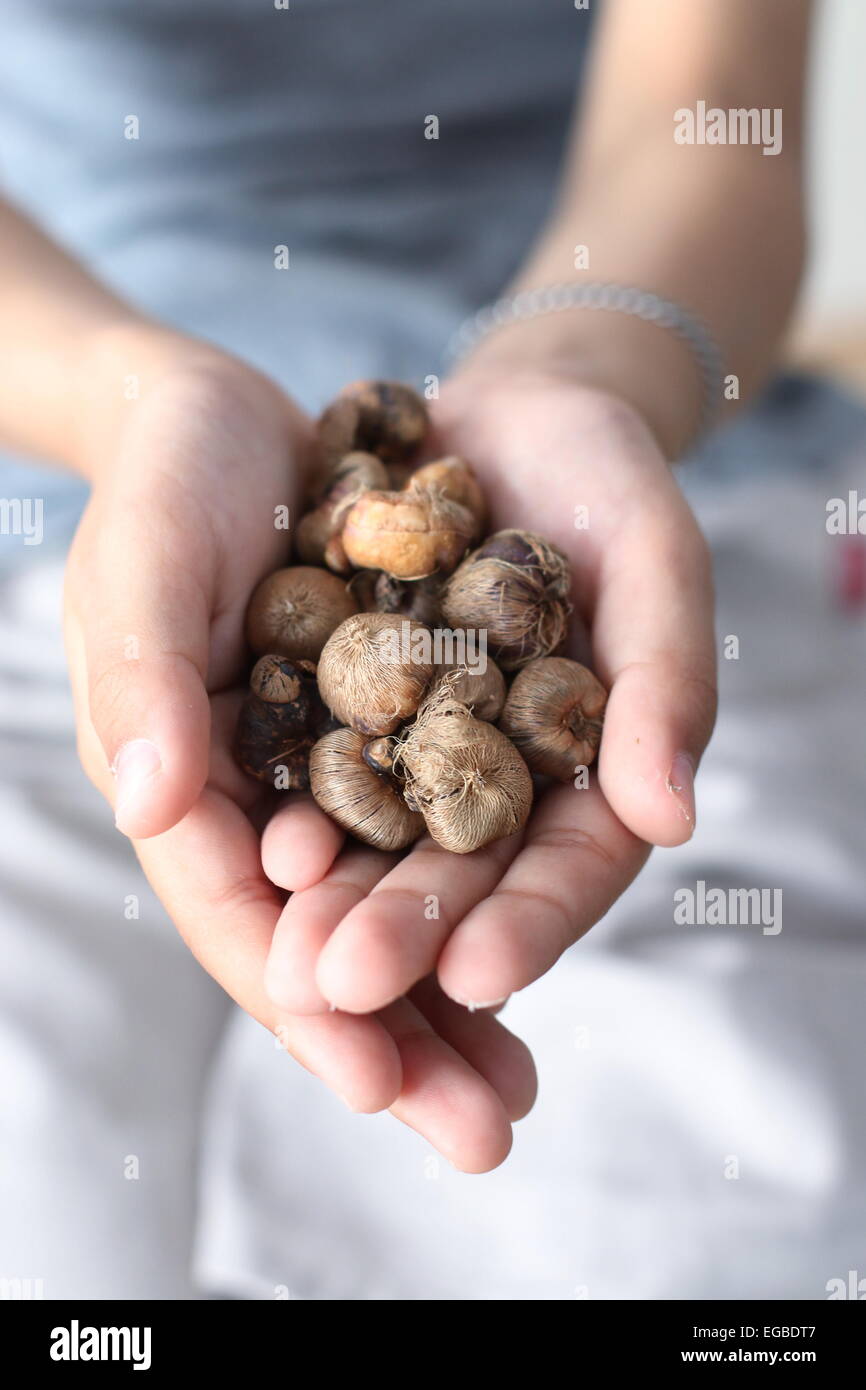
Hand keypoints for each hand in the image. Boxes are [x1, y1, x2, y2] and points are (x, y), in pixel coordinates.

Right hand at [65, 329, 533, 1172]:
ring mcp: (313, 778)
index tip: (378, 1084)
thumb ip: (144, 678)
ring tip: (513, 1086)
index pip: (237, 917)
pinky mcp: (375, 739)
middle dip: (395, 1040)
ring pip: (381, 908)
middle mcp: (249, 802)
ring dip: (444, 1000)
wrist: (224, 418)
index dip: (303, 1002)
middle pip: (320, 942)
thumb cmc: (168, 482)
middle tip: (480, 1130)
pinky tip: (519, 955)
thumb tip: (151, 803)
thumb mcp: (148, 564)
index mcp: (179, 784)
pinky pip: (426, 837)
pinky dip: (469, 899)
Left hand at [262, 366, 716, 1051]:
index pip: (570, 866)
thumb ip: (667, 678)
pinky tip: (242, 850)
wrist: (503, 410)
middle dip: (402, 936)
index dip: (531, 923)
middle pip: (456, 876)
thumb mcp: (653, 555)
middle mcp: (497, 778)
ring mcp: (414, 748)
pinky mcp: (339, 706)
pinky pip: (305, 769)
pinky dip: (278, 813)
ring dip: (328, 903)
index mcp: (589, 770)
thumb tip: (668, 821)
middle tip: (343, 985)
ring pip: (372, 844)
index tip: (477, 973)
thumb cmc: (603, 476)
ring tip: (282, 956)